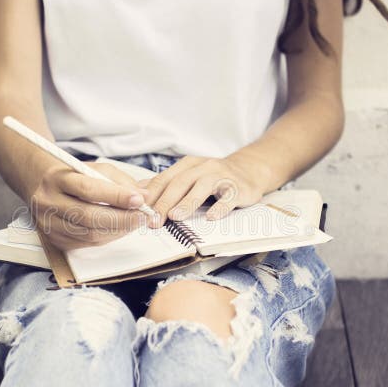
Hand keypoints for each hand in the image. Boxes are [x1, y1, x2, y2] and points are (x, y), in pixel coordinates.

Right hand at [29, 161, 150, 249]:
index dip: (116, 196)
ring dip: (119, 230)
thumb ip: (120, 181)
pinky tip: (120, 229)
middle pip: (89, 216)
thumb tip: (144, 195)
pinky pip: (87, 244)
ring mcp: (49, 224)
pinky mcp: (55, 240)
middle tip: (143, 215)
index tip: (139, 199)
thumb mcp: (96, 169)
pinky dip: (109, 237)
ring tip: (136, 222)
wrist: (45, 187)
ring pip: (89, 233)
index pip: (88, 189)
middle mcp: (48, 202)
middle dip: (122, 218)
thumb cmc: (75, 176)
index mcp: (57, 179)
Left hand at [140, 155, 271, 227]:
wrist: (249, 170)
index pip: (165, 179)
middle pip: (180, 183)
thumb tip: (138, 192)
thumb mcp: (189, 176)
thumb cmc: (214, 178)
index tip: (138, 211)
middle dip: (165, 202)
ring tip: (175, 217)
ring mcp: (221, 176)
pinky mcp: (238, 188)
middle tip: (154, 221)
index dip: (151, 195)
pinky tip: (211, 218)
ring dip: (188, 202)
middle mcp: (203, 167)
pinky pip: (228, 198)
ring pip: (202, 187)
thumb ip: (167, 184)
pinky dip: (220, 208)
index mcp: (187, 165)